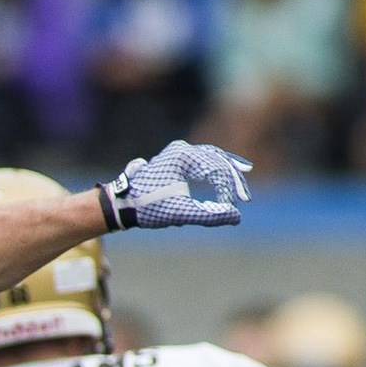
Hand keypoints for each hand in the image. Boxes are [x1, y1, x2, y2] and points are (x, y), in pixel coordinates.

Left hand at [98, 140, 252, 229]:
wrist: (120, 203)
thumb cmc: (147, 208)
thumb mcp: (179, 213)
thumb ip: (208, 215)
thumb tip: (236, 217)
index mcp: (183, 157)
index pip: (217, 170)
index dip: (229, 189)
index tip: (233, 207)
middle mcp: (181, 150)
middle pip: (217, 159)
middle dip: (232, 178)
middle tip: (245, 197)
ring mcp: (178, 153)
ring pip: (211, 157)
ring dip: (226, 170)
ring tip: (244, 173)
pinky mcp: (175, 159)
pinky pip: (202, 159)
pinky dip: (215, 167)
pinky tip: (223, 173)